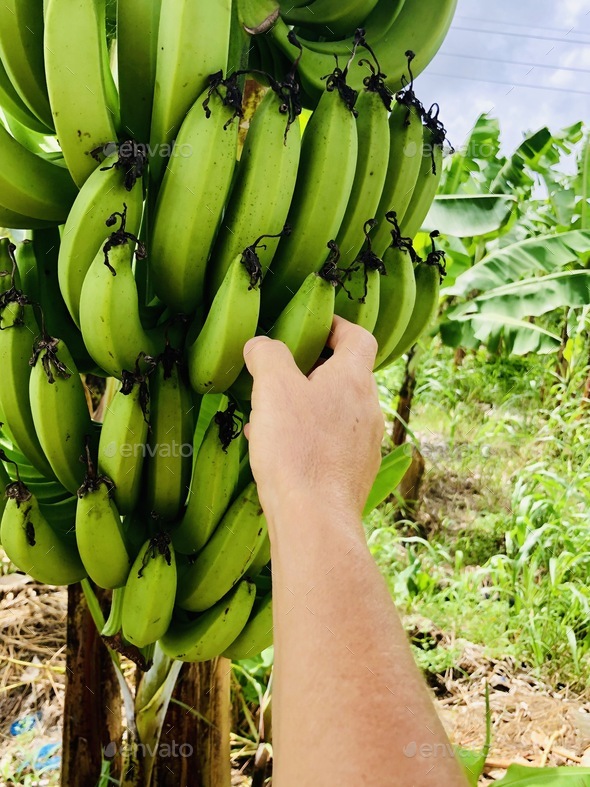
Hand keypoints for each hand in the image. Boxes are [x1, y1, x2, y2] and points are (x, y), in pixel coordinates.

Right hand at [243, 316, 383, 523]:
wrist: (315, 520)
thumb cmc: (297, 450)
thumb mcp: (273, 389)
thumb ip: (268, 356)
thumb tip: (261, 345)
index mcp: (354, 380)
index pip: (358, 338)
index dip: (337, 326)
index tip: (315, 326)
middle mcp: (368, 410)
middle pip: (347, 376)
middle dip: (314, 370)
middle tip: (283, 373)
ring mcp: (365, 445)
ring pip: (337, 412)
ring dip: (307, 406)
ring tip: (271, 416)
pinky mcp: (354, 474)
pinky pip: (333, 443)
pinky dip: (309, 437)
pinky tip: (278, 451)